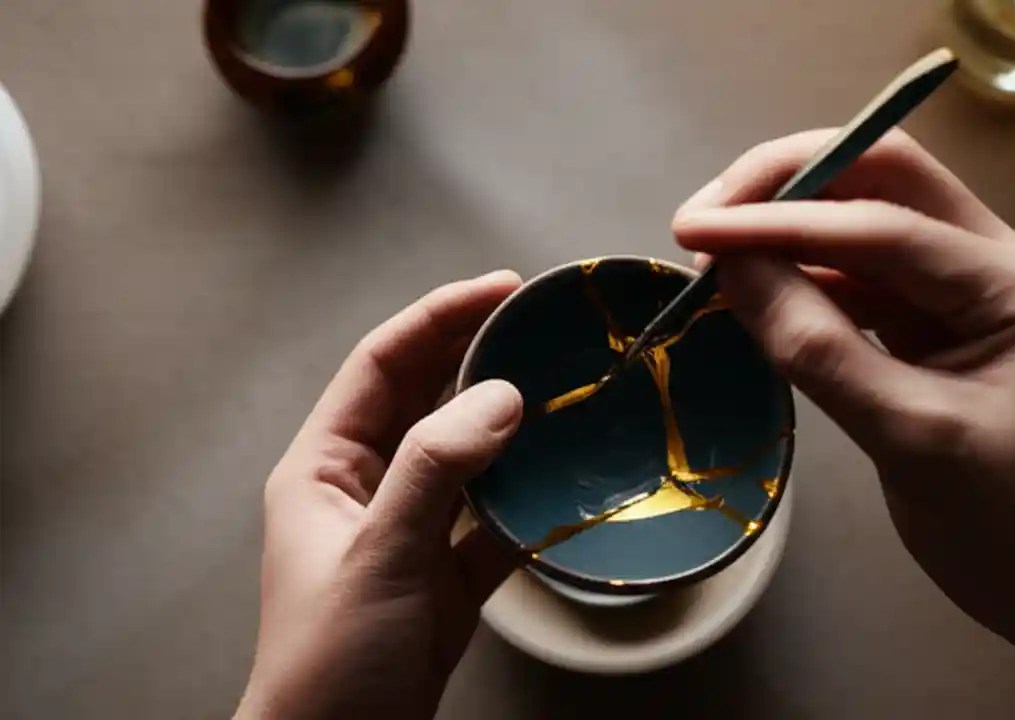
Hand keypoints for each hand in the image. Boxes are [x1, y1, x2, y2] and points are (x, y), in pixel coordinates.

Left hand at [236, 271, 523, 719]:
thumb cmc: (328, 661)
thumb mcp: (379, 553)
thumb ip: (435, 469)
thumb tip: (499, 398)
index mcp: (326, 466)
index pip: (383, 364)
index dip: (439, 317)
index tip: (498, 289)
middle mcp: (368, 485)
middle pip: (429, 397)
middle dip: (481, 356)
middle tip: (541, 325)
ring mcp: (412, 527)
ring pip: (469, 453)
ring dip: (513, 424)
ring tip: (566, 390)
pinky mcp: (448, 571)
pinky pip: (496, 514)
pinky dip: (530, 497)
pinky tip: (565, 481)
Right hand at [673, 129, 1014, 716]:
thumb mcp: (914, 444)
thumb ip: (821, 352)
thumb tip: (733, 268)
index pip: (883, 223)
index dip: (779, 219)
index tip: (693, 227)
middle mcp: (1002, 266)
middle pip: (886, 180)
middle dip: (788, 184)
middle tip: (703, 218)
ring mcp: (975, 294)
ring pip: (870, 225)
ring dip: (791, 231)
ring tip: (712, 258)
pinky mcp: (947, 328)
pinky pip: (867, 281)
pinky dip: (808, 281)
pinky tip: (758, 296)